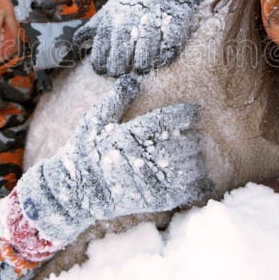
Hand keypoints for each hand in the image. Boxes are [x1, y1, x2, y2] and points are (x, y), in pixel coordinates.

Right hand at [16, 75, 209, 243]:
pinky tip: (204, 180)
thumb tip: (133, 79)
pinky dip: (198, 185)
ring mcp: (150, 180)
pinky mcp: (153, 200)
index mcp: (131, 135)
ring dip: (197, 159)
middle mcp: (144, 156)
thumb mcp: (94, 122)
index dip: (186, 114)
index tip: (195, 111)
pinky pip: (184, 192)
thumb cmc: (83, 153)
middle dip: (194, 137)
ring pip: (188, 166)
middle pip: (184, 143)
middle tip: (195, 134)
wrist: (75, 192)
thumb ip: (116, 100)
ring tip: (196, 154)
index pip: (168, 119)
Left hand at [73, 0, 232, 75]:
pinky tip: (162, 62)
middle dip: (119, 57)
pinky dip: (167, 49)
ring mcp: (155, 14)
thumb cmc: (133, 2)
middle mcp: (133, 13)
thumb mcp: (109, 10)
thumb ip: (92, 28)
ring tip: (140, 69)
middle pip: (124, 37)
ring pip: (148, 36)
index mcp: (115, 13)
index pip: (104, 36)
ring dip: (143, 55)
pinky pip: (172, 35)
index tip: (101, 70)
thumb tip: (74, 46)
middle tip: (118, 73)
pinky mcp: (176, 17)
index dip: (101, 55)